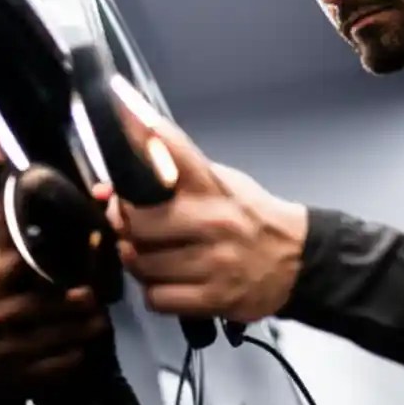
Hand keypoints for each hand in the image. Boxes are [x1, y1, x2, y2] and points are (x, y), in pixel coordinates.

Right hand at [0, 198, 108, 391]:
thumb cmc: (1, 310)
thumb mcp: (2, 275)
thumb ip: (11, 237)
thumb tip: (11, 184)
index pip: (17, 264)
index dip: (41, 256)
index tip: (74, 245)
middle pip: (39, 306)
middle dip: (70, 303)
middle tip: (95, 298)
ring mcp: (2, 351)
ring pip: (49, 338)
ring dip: (78, 331)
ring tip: (100, 322)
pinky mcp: (16, 378)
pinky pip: (51, 368)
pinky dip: (69, 359)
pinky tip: (81, 351)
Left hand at [97, 77, 308, 322]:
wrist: (298, 260)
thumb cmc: (250, 217)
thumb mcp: (219, 185)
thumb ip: (168, 182)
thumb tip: (105, 190)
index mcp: (213, 186)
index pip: (173, 150)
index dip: (144, 132)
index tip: (123, 106)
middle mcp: (213, 220)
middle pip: (139, 221)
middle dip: (124, 224)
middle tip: (129, 225)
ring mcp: (215, 262)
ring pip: (143, 263)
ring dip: (137, 262)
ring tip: (150, 255)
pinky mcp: (216, 298)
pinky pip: (157, 298)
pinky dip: (153, 292)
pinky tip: (166, 282)